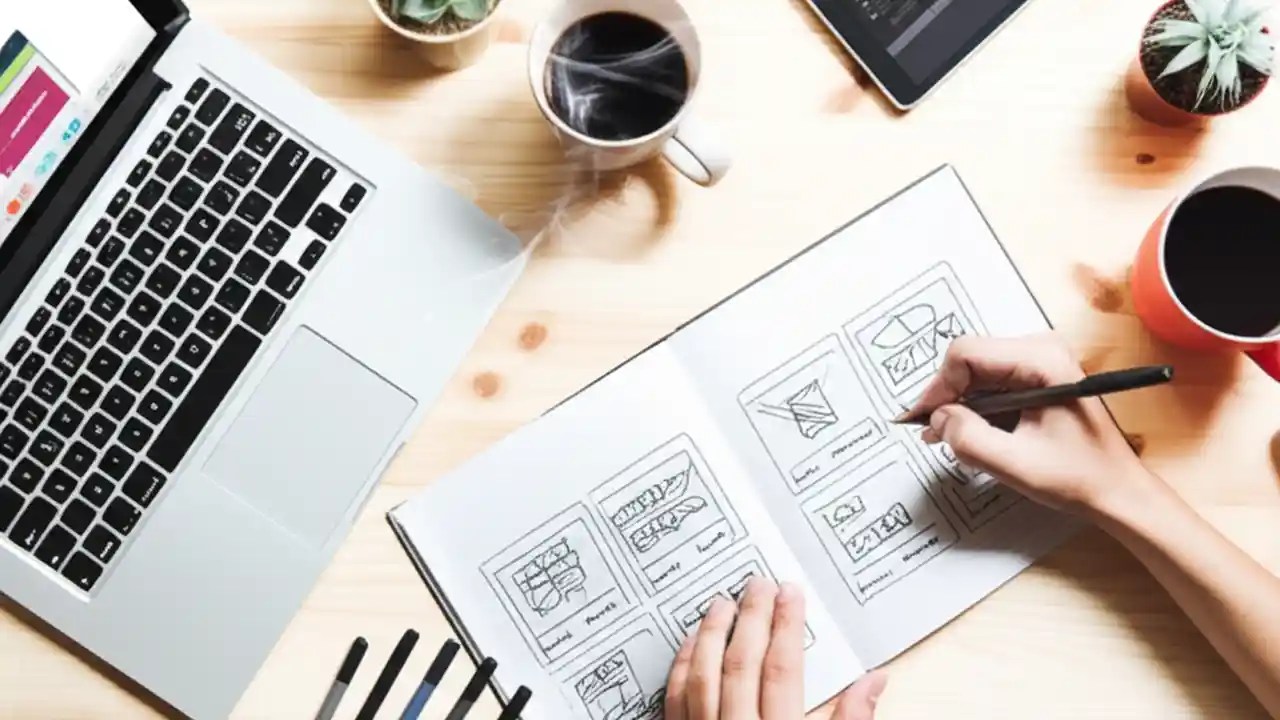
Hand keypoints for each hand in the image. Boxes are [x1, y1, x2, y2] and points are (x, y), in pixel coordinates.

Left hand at [664, 578, 888, 718]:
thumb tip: (874, 681)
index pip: (783, 669)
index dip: (787, 625)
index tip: (791, 592)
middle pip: (741, 663)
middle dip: (751, 617)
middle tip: (757, 582)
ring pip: (700, 676)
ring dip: (710, 634)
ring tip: (720, 603)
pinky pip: (674, 702)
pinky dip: (680, 668)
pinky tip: (689, 646)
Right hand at [905, 334, 1158, 515]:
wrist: (1117, 490)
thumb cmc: (1078, 477)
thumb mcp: (1015, 464)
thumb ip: (968, 439)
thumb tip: (937, 418)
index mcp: (1041, 361)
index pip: (966, 354)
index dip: (938, 387)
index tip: (925, 420)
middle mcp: (1041, 350)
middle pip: (969, 359)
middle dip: (947, 396)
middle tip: (932, 432)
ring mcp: (1040, 362)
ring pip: (977, 372)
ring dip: (959, 404)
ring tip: (950, 437)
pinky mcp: (1038, 377)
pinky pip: (991, 383)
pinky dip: (976, 407)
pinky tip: (972, 434)